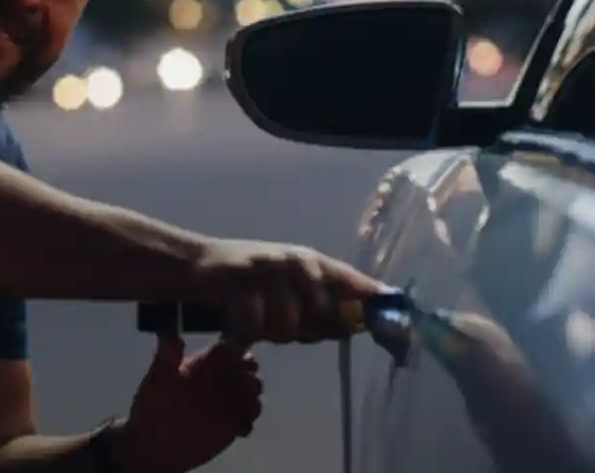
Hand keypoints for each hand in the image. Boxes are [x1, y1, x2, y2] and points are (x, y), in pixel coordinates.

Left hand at [113, 336, 262, 472]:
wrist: (152, 444)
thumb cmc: (152, 405)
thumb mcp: (158, 377)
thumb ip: (168, 353)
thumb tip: (166, 328)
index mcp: (205, 362)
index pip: (230, 345)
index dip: (238, 346)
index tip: (236, 355)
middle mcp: (220, 377)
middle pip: (248, 366)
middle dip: (250, 373)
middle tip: (243, 383)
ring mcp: (228, 400)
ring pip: (253, 390)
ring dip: (252, 396)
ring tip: (243, 407)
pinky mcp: (232, 423)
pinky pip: (250, 416)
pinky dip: (248, 419)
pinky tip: (238, 428)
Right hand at [193, 239, 383, 343]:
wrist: (196, 264)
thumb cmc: (249, 282)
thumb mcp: (288, 290)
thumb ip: (320, 307)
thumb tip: (356, 326)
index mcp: (313, 262)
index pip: (355, 283)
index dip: (376, 304)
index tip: (399, 328)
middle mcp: (298, 261)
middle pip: (323, 317)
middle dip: (304, 332)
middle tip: (278, 322)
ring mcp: (271, 269)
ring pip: (289, 327)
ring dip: (270, 333)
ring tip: (255, 317)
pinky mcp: (242, 281)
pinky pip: (257, 328)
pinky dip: (245, 331)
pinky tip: (236, 316)